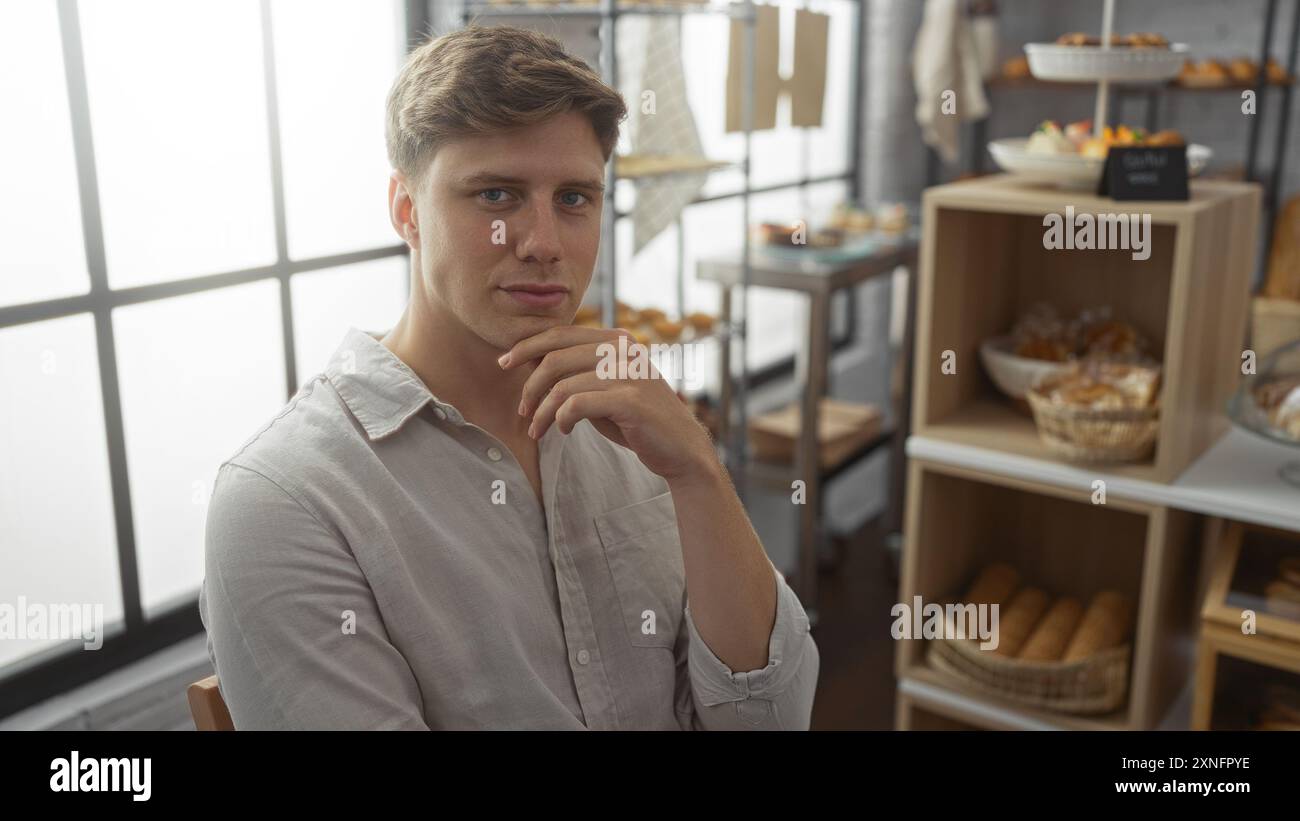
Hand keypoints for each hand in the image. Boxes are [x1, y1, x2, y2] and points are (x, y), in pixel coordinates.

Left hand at [498, 326, 716, 482]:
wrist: (680, 449)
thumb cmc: (636, 421)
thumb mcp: (604, 390)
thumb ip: (576, 374)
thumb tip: (531, 362)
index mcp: (617, 340)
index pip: (562, 333)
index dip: (528, 345)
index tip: (505, 363)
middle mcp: (624, 350)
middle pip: (556, 357)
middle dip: (530, 386)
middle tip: (521, 410)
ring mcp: (629, 373)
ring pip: (563, 385)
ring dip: (542, 412)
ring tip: (537, 430)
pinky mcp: (631, 400)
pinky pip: (577, 404)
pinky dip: (562, 419)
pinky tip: (564, 431)